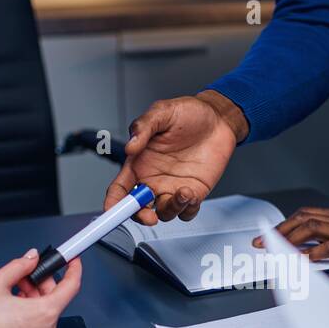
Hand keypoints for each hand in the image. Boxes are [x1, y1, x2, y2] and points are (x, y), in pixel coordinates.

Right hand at [0, 251, 82, 327]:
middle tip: (28, 273)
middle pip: (56, 300)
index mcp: (43, 314)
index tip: (72, 261)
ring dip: (34, 298)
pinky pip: (37, 326)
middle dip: (43, 283)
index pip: (71, 287)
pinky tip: (12, 305)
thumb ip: (19, 267)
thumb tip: (30, 259)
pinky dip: (30, 313)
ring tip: (13, 289)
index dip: (73, 270)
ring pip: (45, 313)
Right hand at [104, 90, 243, 225]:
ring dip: (170, 209)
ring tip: (182, 192)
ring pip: (164, 213)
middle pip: (138, 208)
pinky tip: (191, 194)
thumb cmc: (188, 113)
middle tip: (148, 215)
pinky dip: (188, 209)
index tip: (110, 210)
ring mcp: (172, 188)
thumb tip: (130, 146)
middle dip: (140, 216)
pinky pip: (187, 211)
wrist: (218, 118)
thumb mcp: (161, 112)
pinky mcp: (193, 193)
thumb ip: (142, 127)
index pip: (119, 189)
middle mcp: (153, 179)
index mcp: (139, 163)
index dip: (112, 202)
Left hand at [253, 208, 328, 266]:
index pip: (307, 214)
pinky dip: (310, 254)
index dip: (286, 222)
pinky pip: (328, 248)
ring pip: (310, 229)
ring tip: (272, 249)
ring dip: (288, 239)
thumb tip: (320, 243)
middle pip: (303, 219)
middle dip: (278, 230)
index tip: (270, 232)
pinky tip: (299, 261)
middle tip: (261, 242)